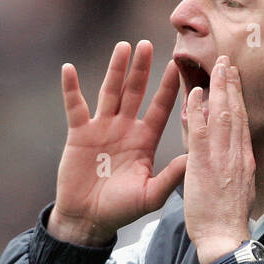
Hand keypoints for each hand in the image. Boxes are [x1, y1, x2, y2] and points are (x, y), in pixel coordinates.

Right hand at [50, 40, 187, 245]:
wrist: (88, 219)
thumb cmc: (121, 210)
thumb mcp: (150, 195)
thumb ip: (171, 177)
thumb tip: (194, 159)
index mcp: (145, 141)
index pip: (159, 108)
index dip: (168, 88)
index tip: (176, 66)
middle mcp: (125, 129)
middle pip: (135, 92)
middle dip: (142, 69)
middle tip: (148, 44)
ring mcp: (101, 128)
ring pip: (110, 92)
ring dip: (115, 70)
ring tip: (122, 47)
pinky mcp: (79, 133)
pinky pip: (75, 106)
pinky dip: (71, 88)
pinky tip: (69, 69)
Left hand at [182, 56, 256, 263]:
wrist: (224, 239)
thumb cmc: (227, 221)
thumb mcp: (238, 190)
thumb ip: (234, 169)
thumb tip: (233, 155)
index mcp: (244, 160)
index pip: (241, 122)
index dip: (239, 98)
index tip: (235, 80)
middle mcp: (237, 154)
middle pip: (236, 112)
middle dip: (232, 84)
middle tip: (227, 61)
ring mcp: (222, 157)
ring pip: (223, 114)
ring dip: (219, 88)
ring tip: (217, 66)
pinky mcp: (205, 164)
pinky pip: (200, 130)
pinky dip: (198, 110)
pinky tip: (194, 93)